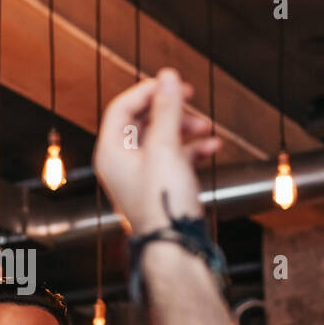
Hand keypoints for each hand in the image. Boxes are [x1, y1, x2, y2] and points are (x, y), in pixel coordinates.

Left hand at [93, 68, 221, 235]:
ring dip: (185, 128)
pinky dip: (192, 149)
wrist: (176, 246)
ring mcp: (140, 175)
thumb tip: (168, 78)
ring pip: (161, 139)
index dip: (147, 90)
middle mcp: (121, 163)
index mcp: (111, 152)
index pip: (122, 107)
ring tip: (207, 127)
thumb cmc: (163, 203)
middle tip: (192, 99)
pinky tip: (212, 146)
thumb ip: (167, 110)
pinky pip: (173, 158)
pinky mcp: (158, 186)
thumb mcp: (165, 149)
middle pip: (142, 121)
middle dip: (170, 110)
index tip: (173, 82)